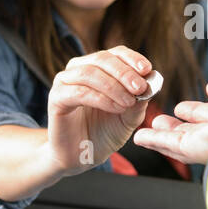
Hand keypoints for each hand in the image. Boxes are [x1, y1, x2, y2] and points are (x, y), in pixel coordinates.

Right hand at [45, 46, 151, 174]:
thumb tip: (151, 83)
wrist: (81, 156)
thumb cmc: (104, 132)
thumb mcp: (129, 117)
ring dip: (114, 86)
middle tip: (140, 88)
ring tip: (130, 102)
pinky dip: (101, 98)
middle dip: (124, 72)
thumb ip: (139, 100)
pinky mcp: (56, 98)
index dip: (132, 59)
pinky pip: (78, 92)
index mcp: (97, 67)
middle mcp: (78, 69)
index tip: (147, 70)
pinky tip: (117, 108)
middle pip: (102, 59)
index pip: (115, 53)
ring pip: (89, 73)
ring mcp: (64, 82)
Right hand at [132, 64, 207, 165]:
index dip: (196, 111)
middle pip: (195, 132)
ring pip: (181, 143)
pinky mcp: (199, 152)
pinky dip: (155, 142)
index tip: (181, 109)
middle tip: (161, 122)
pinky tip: (140, 138)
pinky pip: (173, 147)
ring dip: (161, 138)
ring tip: (143, 133)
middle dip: (177, 128)